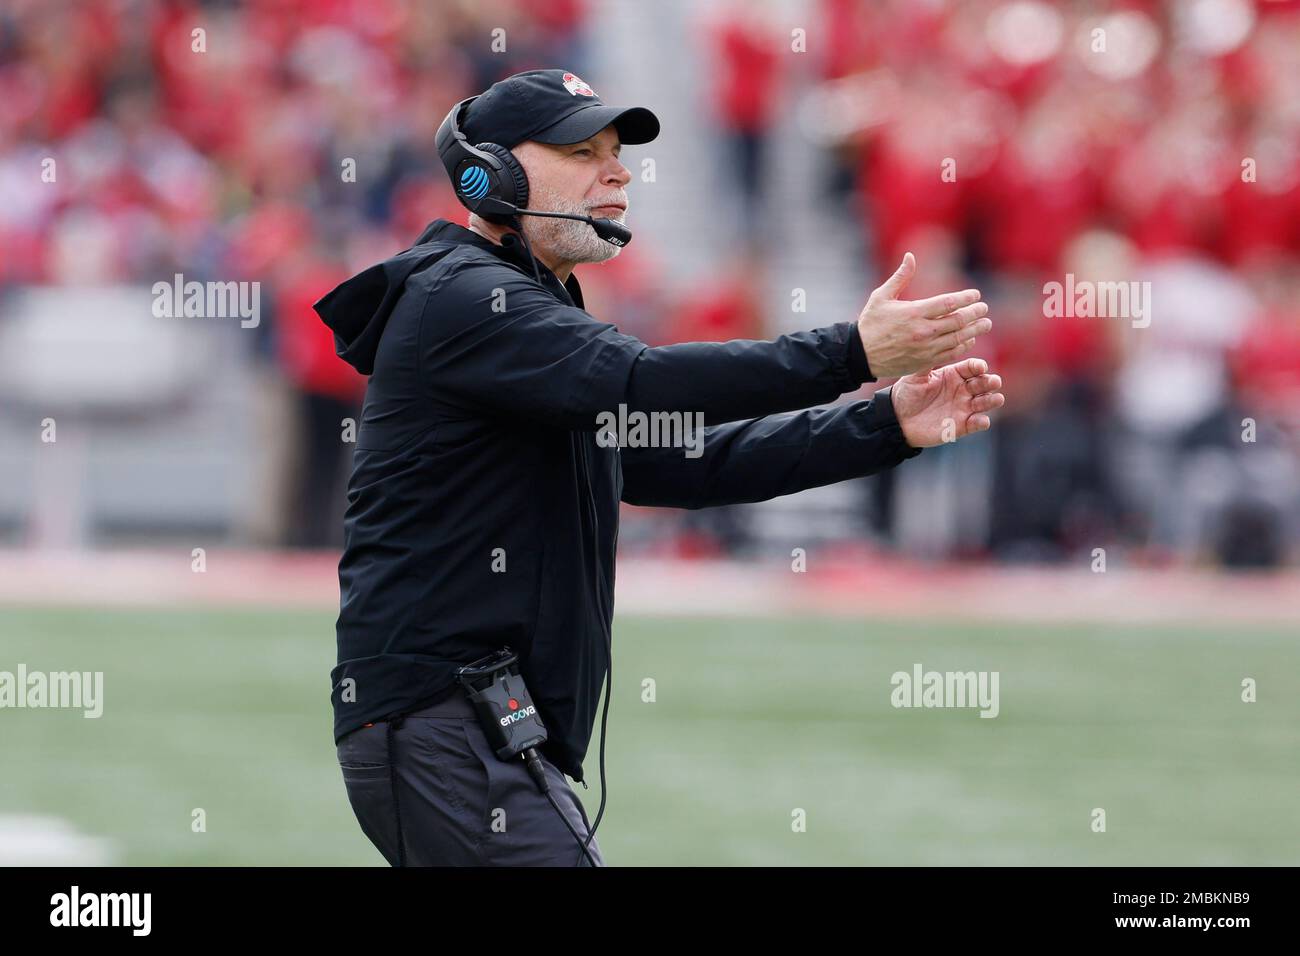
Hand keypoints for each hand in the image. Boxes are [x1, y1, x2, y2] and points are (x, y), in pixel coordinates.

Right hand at [857, 253, 991, 376]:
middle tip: (984, 308)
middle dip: (975, 313)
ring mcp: (925, 348)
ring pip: (958, 338)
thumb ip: (900, 277)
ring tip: (985, 323)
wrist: (860, 355)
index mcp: (914, 312)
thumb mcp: (881, 296)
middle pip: (958, 320)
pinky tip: (969, 339)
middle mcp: (923, 331)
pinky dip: (963, 346)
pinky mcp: (924, 361)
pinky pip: (951, 354)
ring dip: (975, 330)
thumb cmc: (871, 323)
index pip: (949, 303)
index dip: (966, 298)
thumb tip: (910, 256)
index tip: (975, 294)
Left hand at [888, 357, 1004, 448]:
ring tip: (997, 399)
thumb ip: (926, 364)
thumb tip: (934, 347)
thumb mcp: (915, 377)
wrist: (899, 419)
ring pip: (985, 402)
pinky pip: (977, 423)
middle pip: (982, 383)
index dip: (978, 366)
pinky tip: (982, 420)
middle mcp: (963, 389)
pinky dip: (982, 421)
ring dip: (991, 400)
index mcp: (954, 374)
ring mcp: (964, 407)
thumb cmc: (907, 394)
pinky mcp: (962, 425)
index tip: (980, 367)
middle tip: (994, 382)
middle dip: (990, 382)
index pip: (971, 367)